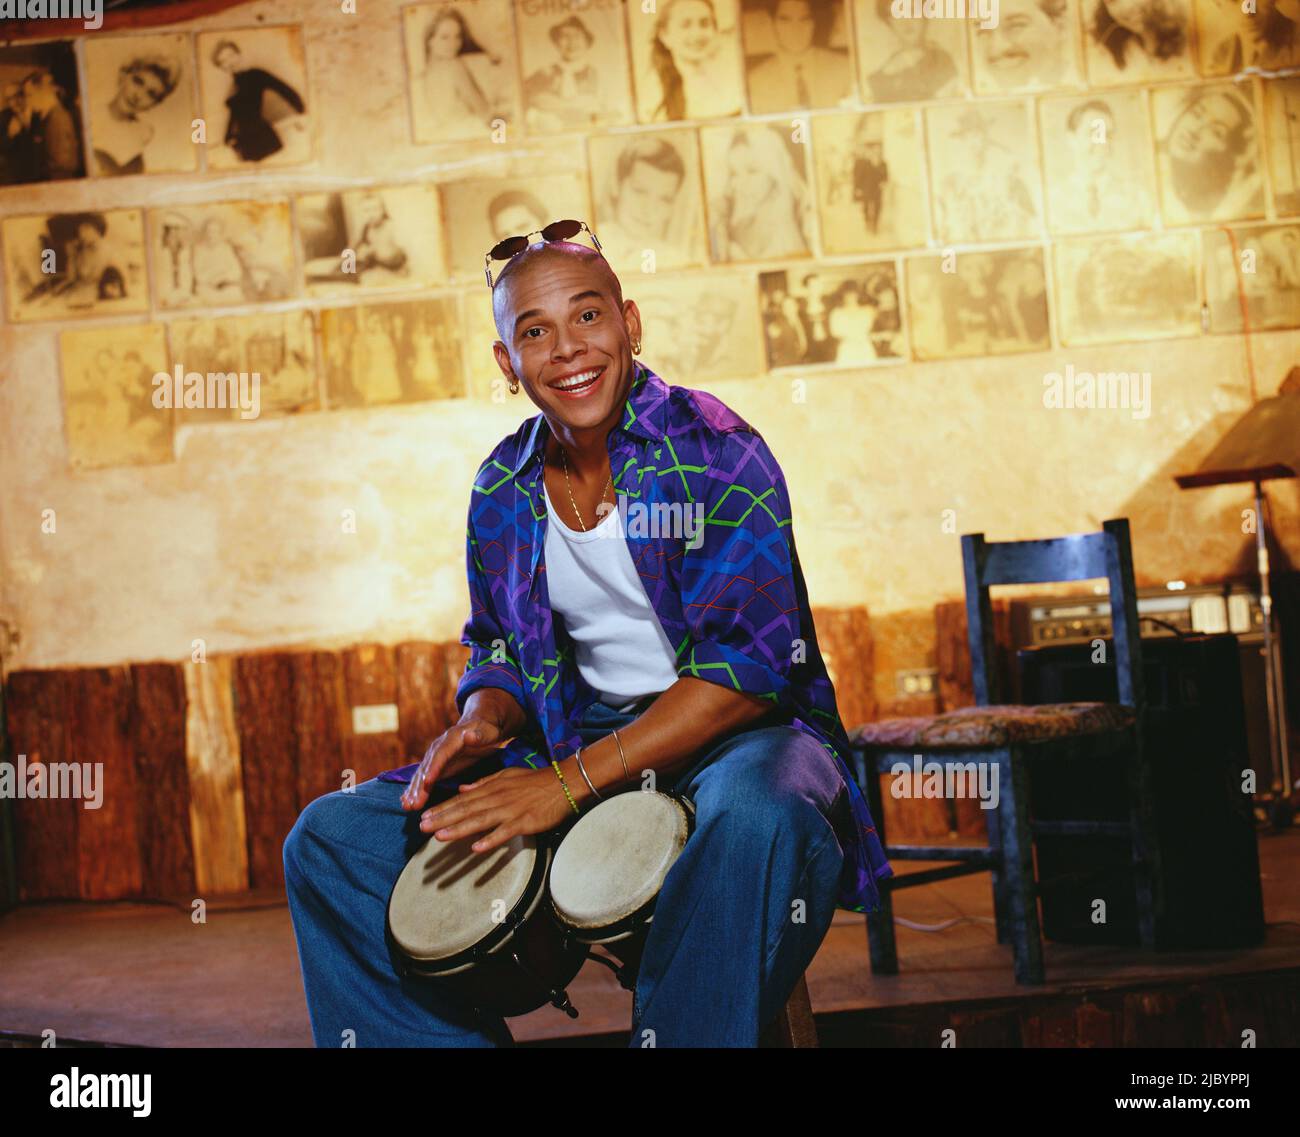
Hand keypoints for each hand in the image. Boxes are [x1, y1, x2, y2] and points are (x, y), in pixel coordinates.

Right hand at [400, 717, 505, 811]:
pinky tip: (406, 801)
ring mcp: (435, 756)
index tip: (427, 782)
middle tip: (413, 803)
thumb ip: (479, 735)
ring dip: (414, 790)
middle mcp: (439, 747)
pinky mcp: (435, 765)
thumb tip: (469, 735)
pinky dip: (415, 789)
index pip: (441, 755)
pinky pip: (423, 777)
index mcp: (452, 739)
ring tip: (407, 806)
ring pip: (422, 774)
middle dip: (420, 785)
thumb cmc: (486, 731)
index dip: (433, 768)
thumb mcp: (487, 732)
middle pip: (427, 767)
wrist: (479, 725)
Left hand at [418, 767, 574, 852]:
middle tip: (422, 828)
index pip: (462, 800)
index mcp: (492, 788)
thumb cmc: (536, 780)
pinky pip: (505, 832)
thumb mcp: (507, 775)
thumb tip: (462, 788)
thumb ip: (484, 783)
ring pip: (480, 820)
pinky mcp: (525, 822)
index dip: (442, 808)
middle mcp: (497, 798)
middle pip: (466, 810)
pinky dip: (490, 840)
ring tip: (439, 837)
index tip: (424, 817)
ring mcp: (510, 810)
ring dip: (458, 828)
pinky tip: (476, 848)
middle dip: (442, 819)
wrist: (564, 783)